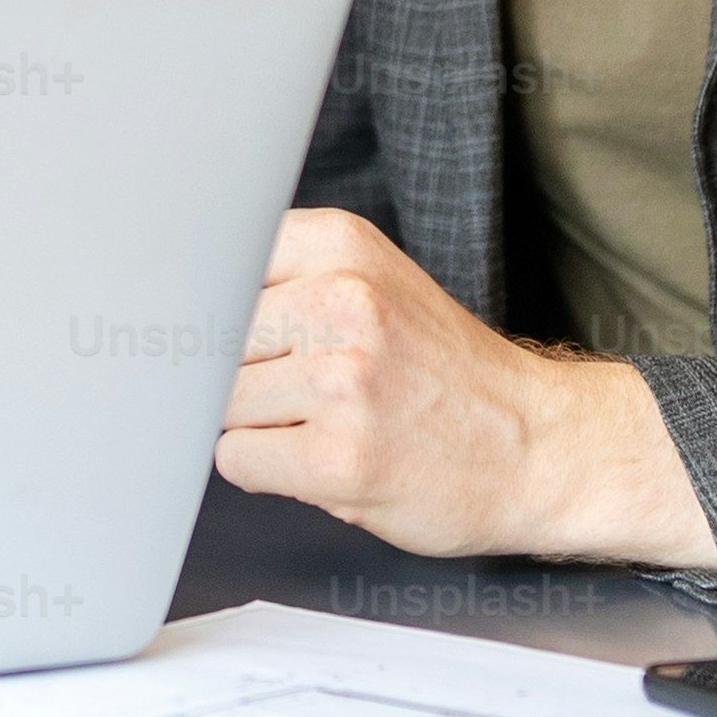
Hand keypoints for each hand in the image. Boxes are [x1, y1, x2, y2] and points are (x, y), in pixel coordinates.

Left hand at [216, 206, 716, 570]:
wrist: (541, 448)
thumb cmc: (447, 374)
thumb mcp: (374, 284)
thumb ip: (285, 281)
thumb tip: (174, 307)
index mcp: (342, 246)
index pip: (214, 263)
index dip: (208, 309)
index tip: (223, 332)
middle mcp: (342, 302)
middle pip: (209, 340)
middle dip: (236, 374)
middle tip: (292, 392)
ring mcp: (342, 381)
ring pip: (220, 404)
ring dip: (255, 426)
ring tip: (321, 425)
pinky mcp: (341, 457)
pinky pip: (239, 460)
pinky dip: (267, 470)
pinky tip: (320, 461)